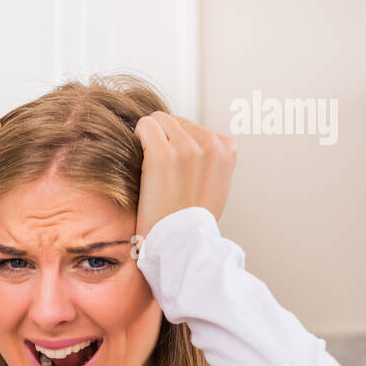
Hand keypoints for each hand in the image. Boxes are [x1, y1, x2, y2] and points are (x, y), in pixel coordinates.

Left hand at [133, 112, 237, 239]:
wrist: (182, 246)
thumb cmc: (193, 223)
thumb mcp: (216, 187)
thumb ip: (210, 161)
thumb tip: (193, 145)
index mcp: (227, 148)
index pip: (194, 128)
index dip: (180, 148)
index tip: (176, 172)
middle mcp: (210, 144)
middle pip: (175, 121)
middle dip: (165, 141)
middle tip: (160, 173)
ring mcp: (187, 148)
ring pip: (158, 120)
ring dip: (150, 141)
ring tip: (152, 172)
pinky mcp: (163, 155)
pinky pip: (145, 126)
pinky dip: (138, 139)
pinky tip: (140, 162)